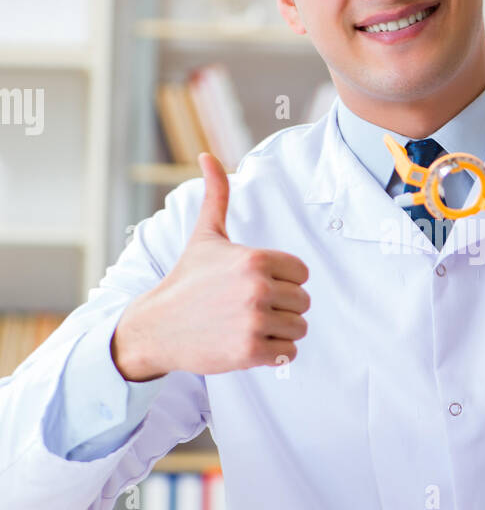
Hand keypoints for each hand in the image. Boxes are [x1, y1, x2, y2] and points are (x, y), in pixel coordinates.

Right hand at [111, 153, 310, 379]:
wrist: (157, 327)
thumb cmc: (186, 280)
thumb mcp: (204, 236)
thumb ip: (216, 196)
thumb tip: (207, 155)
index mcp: (255, 258)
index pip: (302, 273)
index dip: (283, 280)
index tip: (256, 285)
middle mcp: (257, 288)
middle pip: (303, 302)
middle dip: (282, 307)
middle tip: (249, 309)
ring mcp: (254, 321)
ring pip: (299, 328)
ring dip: (280, 331)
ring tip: (249, 325)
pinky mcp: (250, 351)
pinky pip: (289, 353)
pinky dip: (274, 353)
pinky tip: (248, 344)